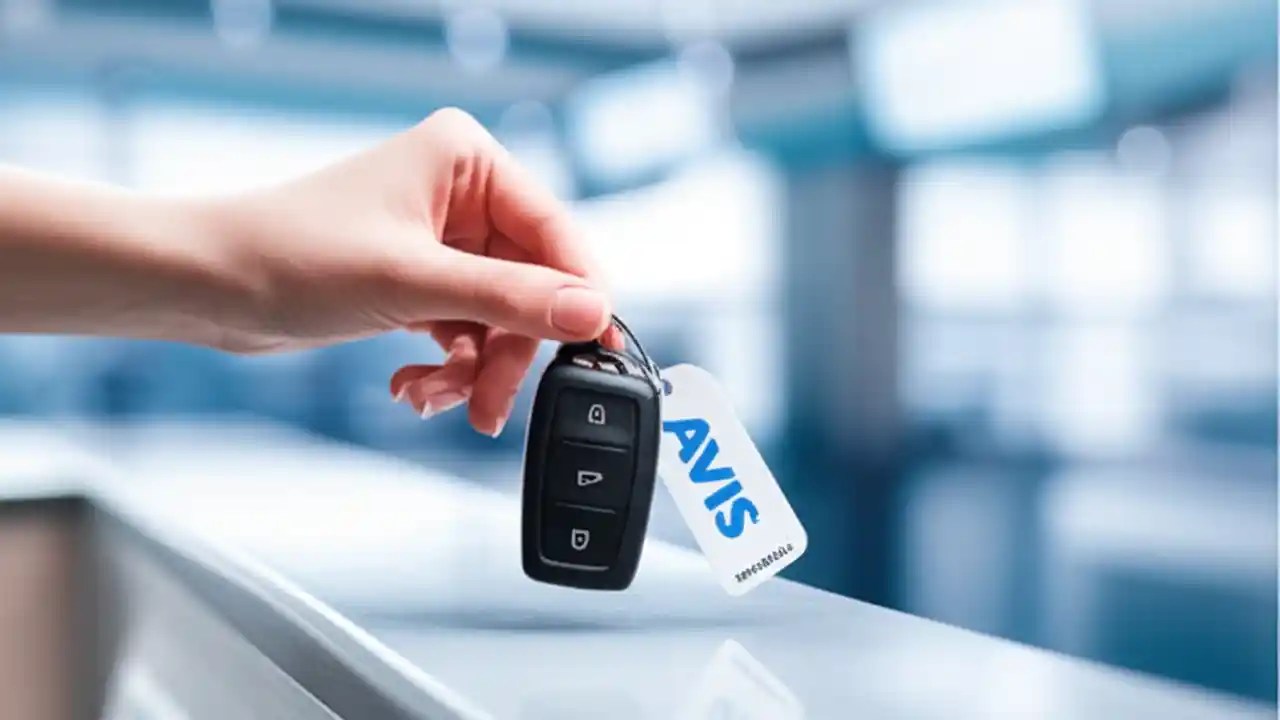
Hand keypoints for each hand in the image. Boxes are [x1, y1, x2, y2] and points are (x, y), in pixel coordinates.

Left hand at [210, 107, 620, 435]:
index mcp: (466, 160)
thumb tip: (592, 311)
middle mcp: (460, 193)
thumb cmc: (289, 254)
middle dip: (509, 350)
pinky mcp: (421, 280)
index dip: (575, 295)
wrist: (208, 287)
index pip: (554, 231)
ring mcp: (442, 240)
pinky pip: (466, 330)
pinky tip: (415, 387)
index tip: (591, 350)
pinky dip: (450, 366)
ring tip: (435, 397)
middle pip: (531, 284)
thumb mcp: (414, 283)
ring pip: (500, 317)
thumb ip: (511, 299)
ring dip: (475, 368)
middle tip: (492, 404)